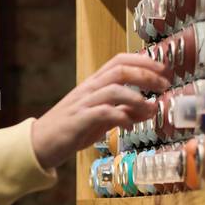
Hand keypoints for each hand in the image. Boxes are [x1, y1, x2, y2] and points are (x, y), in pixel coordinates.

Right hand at [31, 53, 172, 168]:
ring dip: (137, 98)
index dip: (143, 61)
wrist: (39, 144)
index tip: (164, 70)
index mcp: (93, 83)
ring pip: (113, 89)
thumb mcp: (101, 119)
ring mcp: (83, 103)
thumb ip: (124, 111)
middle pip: (120, 70)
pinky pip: (103, 112)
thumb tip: (149, 108)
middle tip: (165, 85)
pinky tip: (129, 125)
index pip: (119, 61)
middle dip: (146, 75)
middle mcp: (89, 89)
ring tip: (151, 108)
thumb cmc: (71, 129)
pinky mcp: (78, 121)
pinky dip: (121, 117)